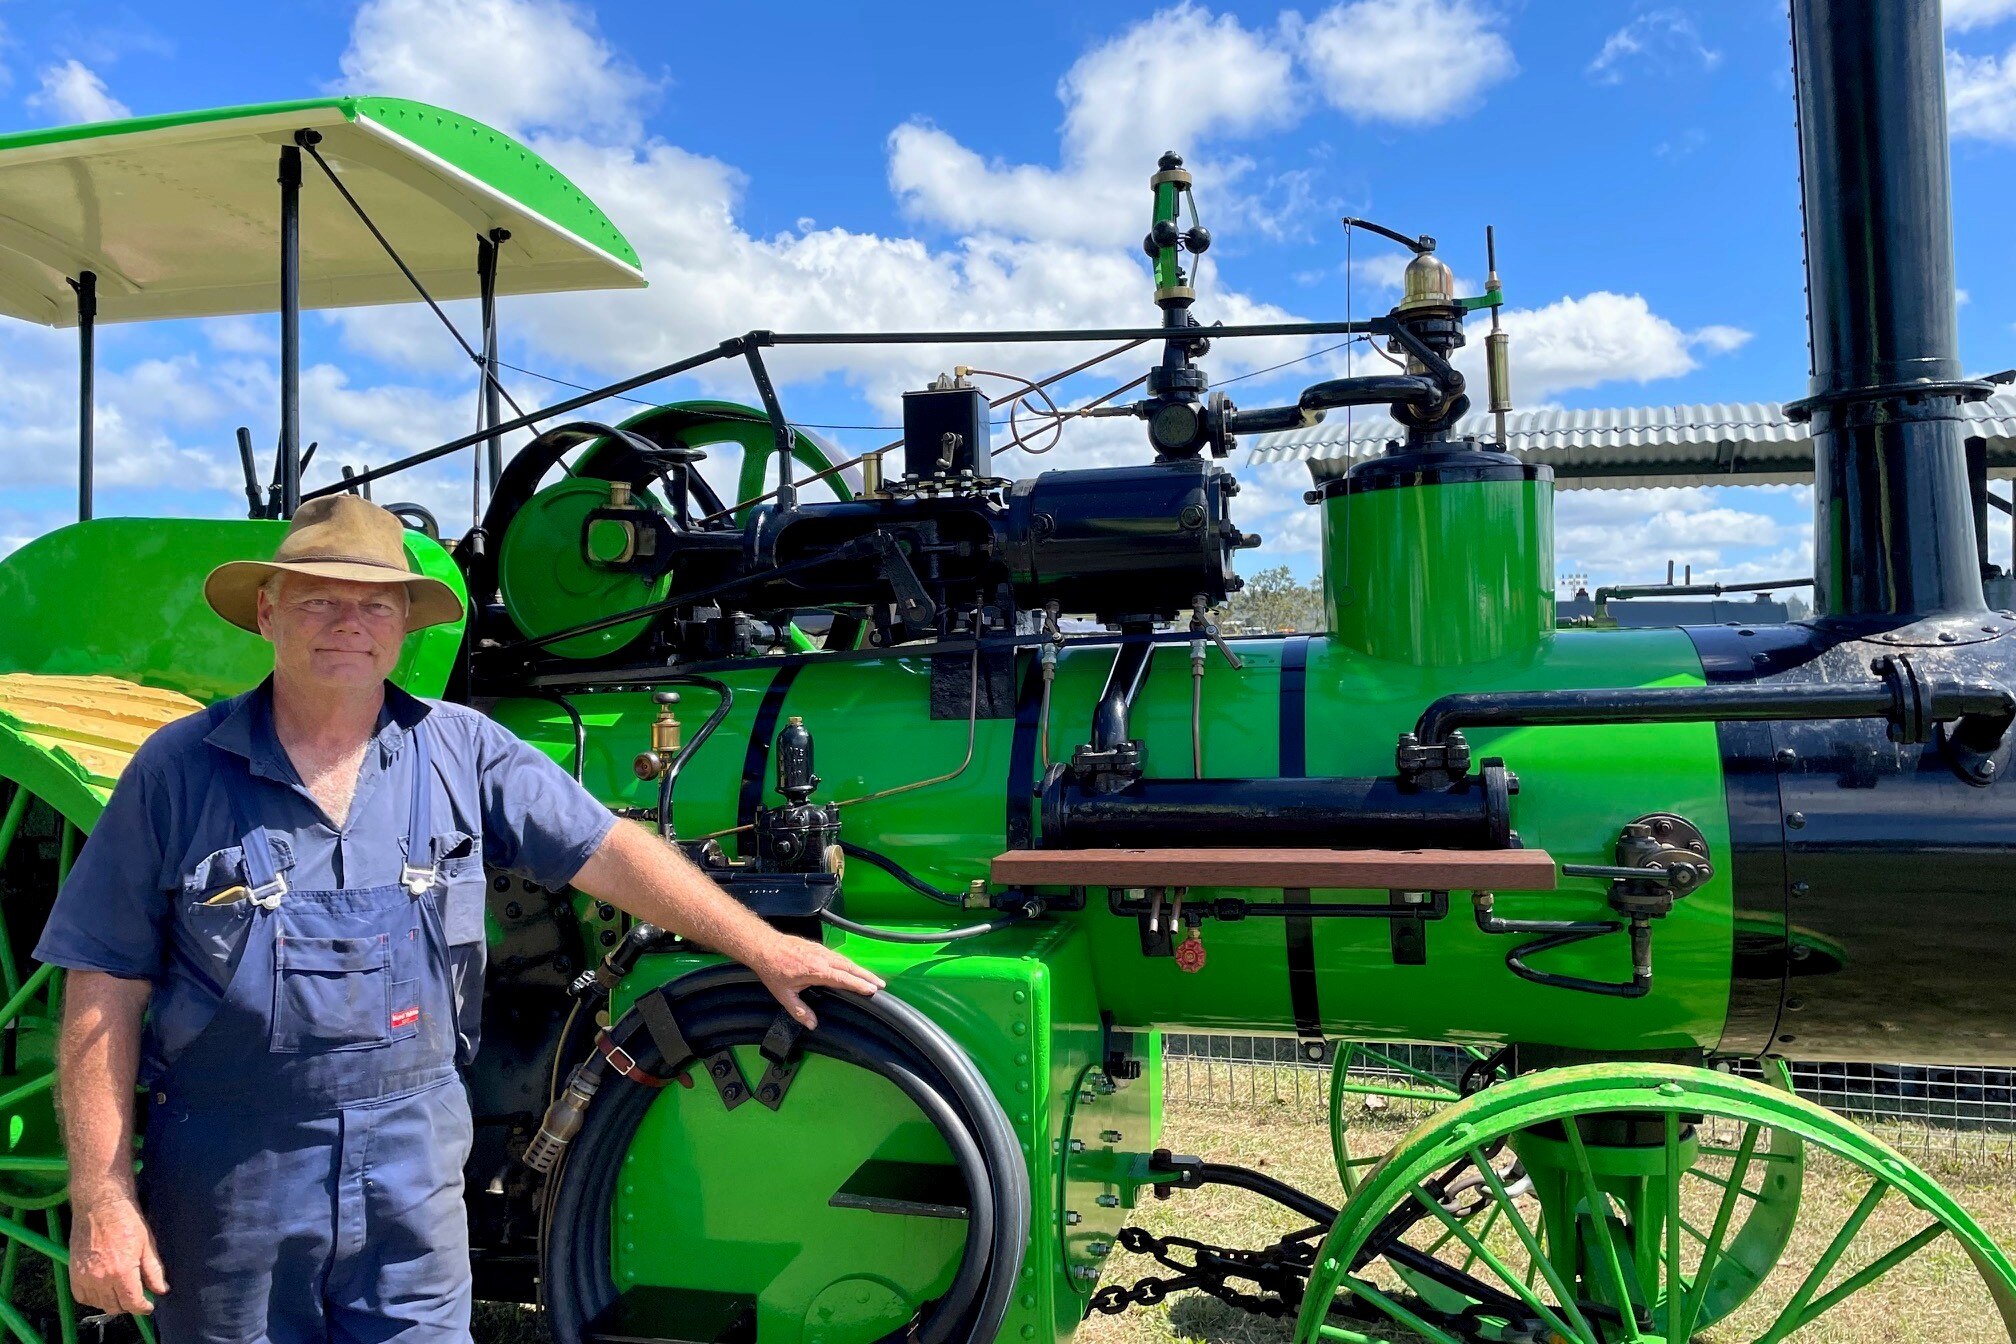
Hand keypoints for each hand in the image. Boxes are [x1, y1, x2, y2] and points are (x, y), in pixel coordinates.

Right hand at [69, 1194, 166, 1315]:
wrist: (100, 1205)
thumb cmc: (126, 1220)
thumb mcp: (148, 1245)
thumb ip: (154, 1271)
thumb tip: (161, 1290)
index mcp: (122, 1271)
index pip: (132, 1302)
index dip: (143, 1307)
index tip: (149, 1306)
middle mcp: (101, 1278)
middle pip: (115, 1306)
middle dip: (129, 1305)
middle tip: (137, 1297)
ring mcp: (85, 1276)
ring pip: (99, 1303)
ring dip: (112, 1302)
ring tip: (122, 1292)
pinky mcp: (74, 1273)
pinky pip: (82, 1296)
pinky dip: (93, 1298)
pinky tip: (103, 1289)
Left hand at [746, 934, 884, 1028]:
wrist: (764, 946)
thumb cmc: (773, 970)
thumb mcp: (784, 995)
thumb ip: (799, 1011)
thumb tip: (813, 1024)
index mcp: (816, 971)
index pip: (843, 978)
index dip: (859, 984)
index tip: (872, 989)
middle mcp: (822, 959)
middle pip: (850, 967)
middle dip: (867, 976)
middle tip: (881, 985)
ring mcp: (820, 951)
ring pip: (845, 960)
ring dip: (859, 969)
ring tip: (871, 978)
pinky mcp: (817, 947)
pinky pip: (838, 956)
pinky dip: (848, 963)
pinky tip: (851, 968)